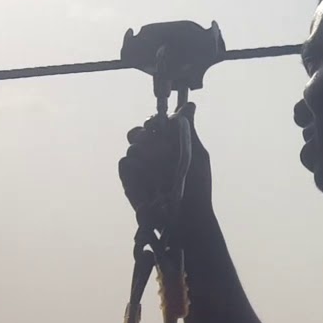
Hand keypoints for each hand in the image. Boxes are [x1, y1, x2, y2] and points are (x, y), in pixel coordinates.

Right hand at [118, 102, 213, 239]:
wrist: (186, 218)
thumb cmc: (196, 188)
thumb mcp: (197, 155)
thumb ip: (188, 130)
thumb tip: (189, 104)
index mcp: (170, 145)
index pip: (155, 123)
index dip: (156, 122)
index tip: (160, 126)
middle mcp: (153, 154)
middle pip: (138, 132)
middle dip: (145, 134)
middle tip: (153, 142)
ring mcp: (141, 167)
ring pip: (133, 146)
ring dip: (145, 154)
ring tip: (158, 169)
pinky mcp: (129, 179)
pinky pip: (125, 162)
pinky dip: (134, 166)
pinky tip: (146, 177)